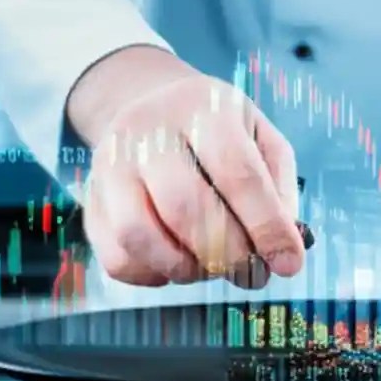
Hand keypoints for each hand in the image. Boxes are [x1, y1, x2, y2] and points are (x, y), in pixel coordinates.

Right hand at [68, 46, 303, 288]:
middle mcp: (148, 129)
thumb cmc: (220, 131)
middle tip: (252, 272)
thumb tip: (283, 252)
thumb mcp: (260, 138)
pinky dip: (153, 276)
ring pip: (139, 235)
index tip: (288, 263)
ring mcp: (111, 163)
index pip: (237, 173)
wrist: (152, 105)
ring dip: (187, 268)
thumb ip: (278, 189)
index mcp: (203, 107)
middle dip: (229, 254)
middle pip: (185, 207)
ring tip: (213, 267)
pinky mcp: (92, 198)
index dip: (266, 226)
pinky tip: (179, 263)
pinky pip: (116, 257)